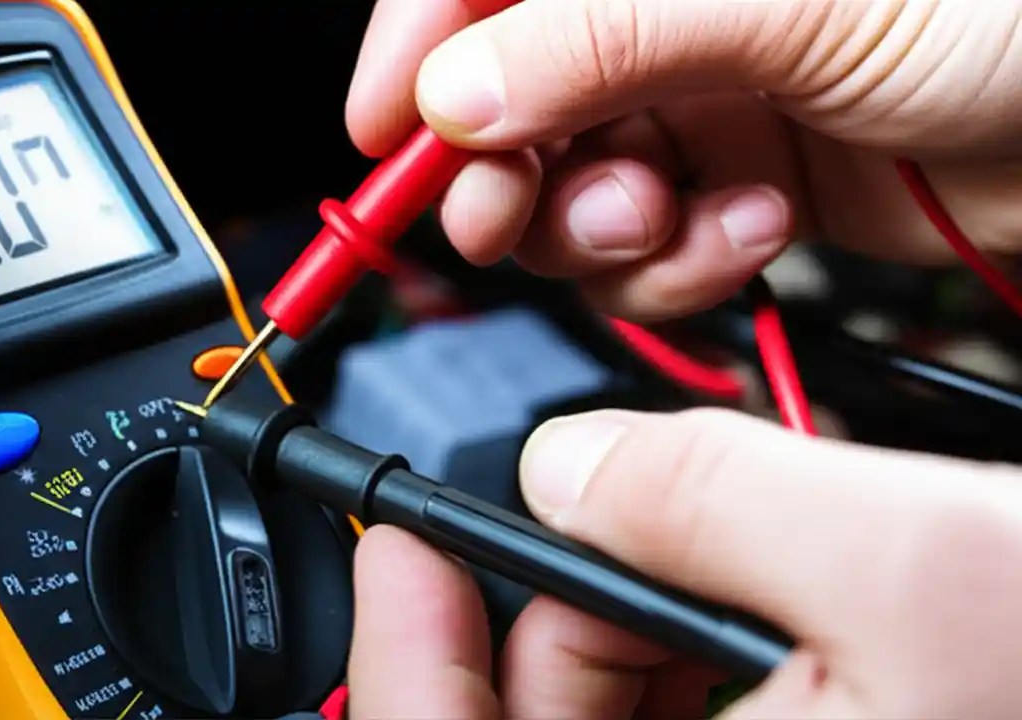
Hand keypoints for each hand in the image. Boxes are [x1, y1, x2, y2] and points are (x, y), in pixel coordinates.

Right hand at [345, 0, 1021, 320]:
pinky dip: (684, 259)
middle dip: (507, 172)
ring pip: (570, 189)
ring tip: (672, 216)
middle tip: (516, 211)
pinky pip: (650, 244)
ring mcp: (696, 99)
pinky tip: (751, 227)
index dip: (413, 53)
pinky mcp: (736, 181)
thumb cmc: (1004, 4)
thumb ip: (600, 38)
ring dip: (603, 230)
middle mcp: (658, 15)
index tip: (383, 138)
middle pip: (506, 101)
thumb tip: (456, 92)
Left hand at [347, 408, 1021, 717]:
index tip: (404, 538)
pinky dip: (710, 654)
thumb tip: (575, 463)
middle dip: (547, 614)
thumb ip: (708, 492)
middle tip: (589, 513)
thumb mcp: (920, 562)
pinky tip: (764, 597)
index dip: (408, 649)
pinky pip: (708, 719)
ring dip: (639, 624)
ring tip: (720, 544)